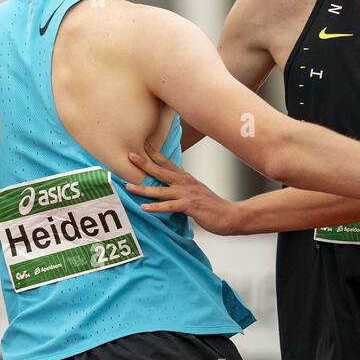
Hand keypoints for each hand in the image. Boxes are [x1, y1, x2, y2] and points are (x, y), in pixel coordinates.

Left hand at [124, 141, 238, 235]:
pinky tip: (145, 208)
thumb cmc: (213, 206)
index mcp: (186, 179)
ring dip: (143, 189)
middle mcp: (185, 183)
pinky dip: (156, 207)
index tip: (142, 145)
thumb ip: (183, 189)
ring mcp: (187, 194)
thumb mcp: (196, 192)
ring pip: (161, 190)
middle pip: (161, 171)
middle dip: (144, 163)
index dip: (154, 154)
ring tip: (128, 186)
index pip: (168, 163)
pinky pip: (169, 206)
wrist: (230, 215)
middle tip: (130, 155)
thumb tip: (171, 190)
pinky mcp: (189, 206)